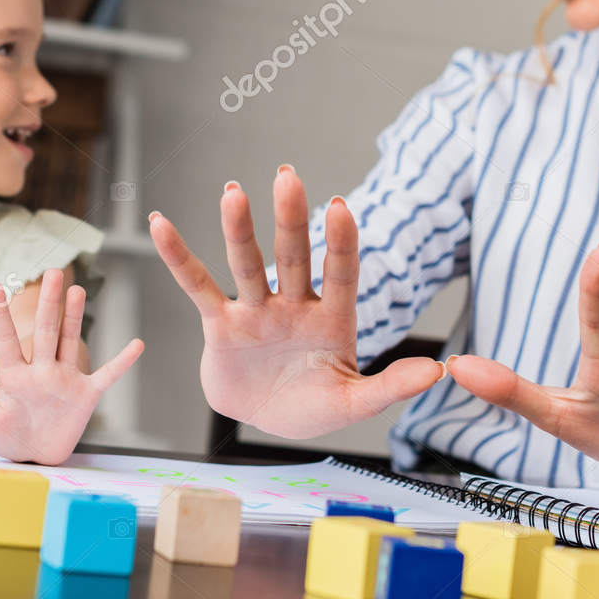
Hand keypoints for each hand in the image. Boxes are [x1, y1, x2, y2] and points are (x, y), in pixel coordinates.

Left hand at [0, 267, 143, 464]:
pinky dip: (122, 362)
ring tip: (76, 290)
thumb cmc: (6, 436)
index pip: (7, 341)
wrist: (32, 459)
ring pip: (70, 342)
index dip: (0, 316)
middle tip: (52, 272)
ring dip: (74, 317)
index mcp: (15, 376)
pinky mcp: (85, 396)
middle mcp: (41, 371)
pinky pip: (107, 375)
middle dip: (48, 302)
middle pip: (45, 331)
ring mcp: (65, 381)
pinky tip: (137, 344)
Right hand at [148, 165, 444, 440]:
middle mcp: (293, 304)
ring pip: (247, 264)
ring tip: (233, 192)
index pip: (340, 273)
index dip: (340, 243)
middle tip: (288, 176)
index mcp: (331, 319)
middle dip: (290, 218)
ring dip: (239, 229)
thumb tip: (437, 371)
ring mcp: (256, 310)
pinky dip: (178, 256)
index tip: (339, 207)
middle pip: (292, 256)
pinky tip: (161, 224)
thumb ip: (389, 387)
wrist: (267, 422)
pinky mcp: (220, 323)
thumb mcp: (353, 402)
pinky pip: (197, 285)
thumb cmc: (313, 406)